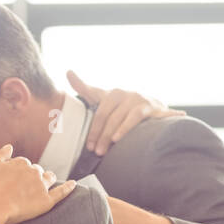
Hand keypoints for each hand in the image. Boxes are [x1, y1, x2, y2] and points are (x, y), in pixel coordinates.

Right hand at [0, 143, 75, 223]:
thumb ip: (0, 155)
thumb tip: (10, 146)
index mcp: (20, 162)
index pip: (23, 164)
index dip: (18, 172)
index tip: (12, 181)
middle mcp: (33, 171)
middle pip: (37, 171)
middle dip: (32, 176)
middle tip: (22, 188)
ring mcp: (41, 186)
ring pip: (49, 178)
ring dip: (48, 179)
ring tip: (45, 184)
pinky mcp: (46, 201)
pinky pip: (61, 192)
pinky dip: (68, 188)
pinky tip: (73, 184)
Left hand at [67, 70, 184, 155]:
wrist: (146, 105)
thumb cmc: (119, 105)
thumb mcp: (101, 96)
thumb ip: (84, 87)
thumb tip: (68, 71)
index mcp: (113, 94)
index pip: (100, 113)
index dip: (94, 130)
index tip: (90, 146)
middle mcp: (128, 94)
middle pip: (113, 117)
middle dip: (104, 136)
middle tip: (99, 152)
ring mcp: (142, 101)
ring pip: (129, 118)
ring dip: (120, 131)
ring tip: (113, 143)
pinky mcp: (155, 108)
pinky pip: (149, 116)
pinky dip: (151, 120)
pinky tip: (150, 127)